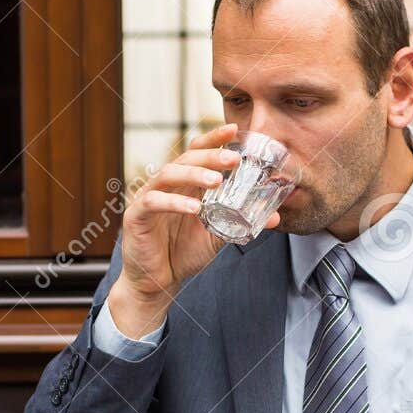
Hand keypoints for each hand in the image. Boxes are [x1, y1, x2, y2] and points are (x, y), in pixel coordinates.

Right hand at [108, 122, 281, 337]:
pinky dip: (175, 202)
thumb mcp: (217, 236)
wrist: (157, 282)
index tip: (233, 129)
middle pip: (186, 158)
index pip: (197, 152)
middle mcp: (167, 185)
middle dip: (211, 155)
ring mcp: (149, 197)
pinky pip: (154, 202)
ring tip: (216, 181)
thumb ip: (241, 223)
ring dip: (194, 174)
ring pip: (169, 174)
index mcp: (185, 185)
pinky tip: (194, 208)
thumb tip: (275, 216)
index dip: (213, 139)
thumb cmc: (182, 254)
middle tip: (234, 159)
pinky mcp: (136, 216)